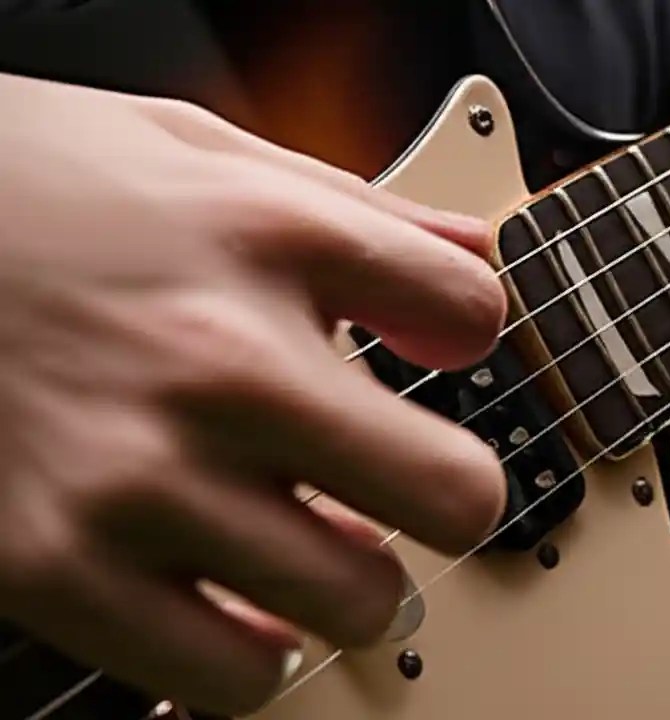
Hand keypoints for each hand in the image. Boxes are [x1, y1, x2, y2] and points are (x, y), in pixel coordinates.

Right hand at [0, 73, 506, 714]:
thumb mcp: (196, 149)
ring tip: (306, 545)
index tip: (438, 353)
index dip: (471, 338)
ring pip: (356, 603)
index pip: (470, 311)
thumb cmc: (27, 189)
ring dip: (349, 579)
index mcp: (263, 240)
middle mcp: (218, 362)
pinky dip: (252, 652)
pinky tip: (228, 600)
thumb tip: (471, 259)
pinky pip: (230, 675)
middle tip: (400, 488)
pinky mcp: (52, 567)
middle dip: (446, 496)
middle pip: (454, 493)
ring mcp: (138, 477)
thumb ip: (352, 207)